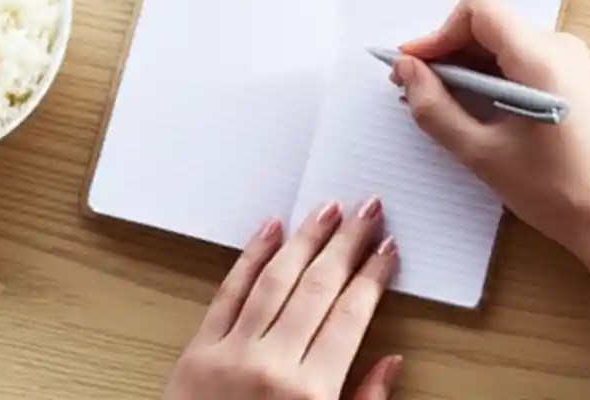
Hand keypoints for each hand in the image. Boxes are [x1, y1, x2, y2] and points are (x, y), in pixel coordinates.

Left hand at [163, 199, 401, 399]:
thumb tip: (392, 360)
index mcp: (310, 394)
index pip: (350, 318)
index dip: (372, 278)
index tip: (388, 248)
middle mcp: (271, 367)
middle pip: (318, 289)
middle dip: (347, 244)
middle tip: (368, 208)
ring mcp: (231, 355)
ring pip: (274, 281)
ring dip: (304, 239)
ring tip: (326, 208)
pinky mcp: (197, 352)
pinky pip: (228, 293)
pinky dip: (250, 258)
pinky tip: (270, 229)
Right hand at [392, 0, 589, 259]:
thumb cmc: (552, 191)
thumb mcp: (481, 153)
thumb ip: (434, 107)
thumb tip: (405, 70)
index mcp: (541, 58)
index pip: (478, 7)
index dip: (437, 33)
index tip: (411, 67)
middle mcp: (559, 46)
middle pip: (486, 23)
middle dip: (445, 50)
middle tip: (412, 88)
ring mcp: (569, 60)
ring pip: (499, 40)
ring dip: (463, 64)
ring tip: (435, 101)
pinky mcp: (570, 77)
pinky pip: (517, 58)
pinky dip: (486, 74)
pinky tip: (468, 105)